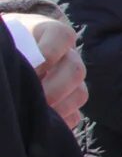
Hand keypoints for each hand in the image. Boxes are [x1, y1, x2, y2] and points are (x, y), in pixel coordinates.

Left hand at [13, 13, 87, 128]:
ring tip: (34, 114)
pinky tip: (39, 124)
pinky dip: (60, 122)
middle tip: (31, 97)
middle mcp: (66, 55)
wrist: (3, 58)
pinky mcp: (67, 102)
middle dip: (54, 88)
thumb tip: (19, 69)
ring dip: (59, 107)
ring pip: (80, 94)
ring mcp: (69, 80)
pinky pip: (75, 115)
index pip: (62, 36)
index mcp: (48, 32)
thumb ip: (8, 50)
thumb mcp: (1, 42)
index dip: (50, 51)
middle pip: (76, 70)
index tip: (32, 66)